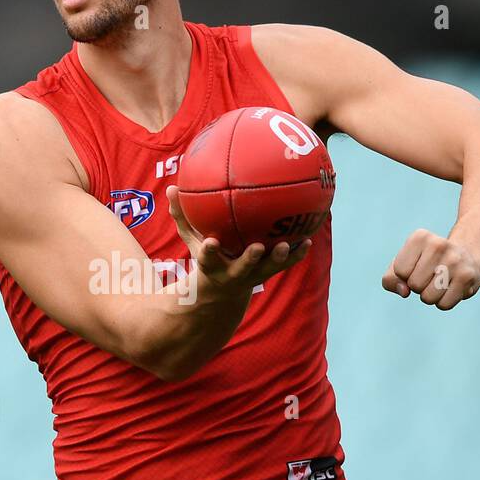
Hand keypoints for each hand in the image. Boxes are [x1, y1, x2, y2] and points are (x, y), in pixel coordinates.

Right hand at [166, 185, 311, 293]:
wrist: (223, 291)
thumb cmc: (208, 257)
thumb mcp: (191, 241)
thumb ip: (182, 217)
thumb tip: (171, 188)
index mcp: (213, 266)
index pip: (207, 258)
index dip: (209, 252)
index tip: (211, 242)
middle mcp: (233, 273)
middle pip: (242, 268)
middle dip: (250, 259)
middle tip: (257, 247)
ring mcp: (253, 276)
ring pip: (267, 269)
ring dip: (279, 258)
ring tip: (287, 244)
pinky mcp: (267, 274)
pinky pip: (284, 265)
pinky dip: (296, 254)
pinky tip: (308, 240)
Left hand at [382, 229, 479, 309]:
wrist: (467, 258)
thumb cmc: (427, 264)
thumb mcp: (404, 265)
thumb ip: (391, 279)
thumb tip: (404, 291)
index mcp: (420, 237)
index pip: (400, 271)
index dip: (405, 275)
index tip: (417, 267)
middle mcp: (439, 244)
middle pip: (414, 285)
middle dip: (418, 287)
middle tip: (431, 276)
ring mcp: (455, 260)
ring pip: (428, 297)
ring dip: (430, 296)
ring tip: (440, 282)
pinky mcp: (467, 277)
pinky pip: (444, 305)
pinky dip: (444, 302)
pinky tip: (451, 287)